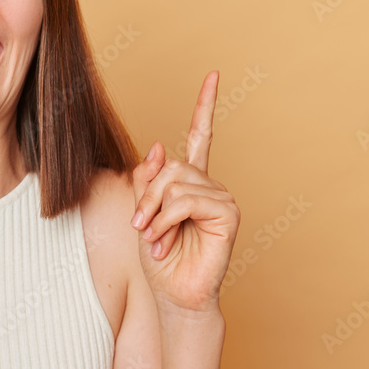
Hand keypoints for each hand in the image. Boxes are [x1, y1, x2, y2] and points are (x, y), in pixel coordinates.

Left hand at [129, 71, 239, 314]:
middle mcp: (209, 185)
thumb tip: (158, 145)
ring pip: (175, 181)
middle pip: (170, 164)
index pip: (201, 135)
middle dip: (147, 193)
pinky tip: (164, 239)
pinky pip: (186, 200)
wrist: (172, 294)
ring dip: (153, 211)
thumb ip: (146, 178)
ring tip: (152, 237)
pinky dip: (166, 218)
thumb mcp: (141, 210)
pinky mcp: (228, 214)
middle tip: (140, 224)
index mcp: (190, 180)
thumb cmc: (158, 256)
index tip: (213, 74)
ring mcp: (221, 198)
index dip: (206, 105)